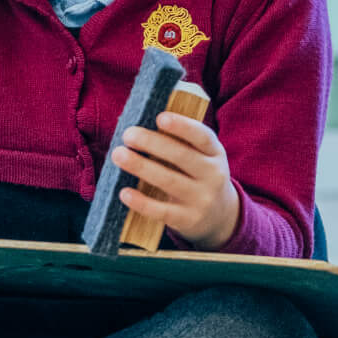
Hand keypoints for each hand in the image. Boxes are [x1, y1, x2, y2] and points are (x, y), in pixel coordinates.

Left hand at [110, 111, 241, 249]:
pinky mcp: (188, 220)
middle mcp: (213, 175)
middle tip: (127, 135)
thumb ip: (180, 142)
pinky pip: (162, 211)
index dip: (182, 126)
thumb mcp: (201, 157)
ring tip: (118, 155)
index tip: (160, 118)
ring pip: (169, 181)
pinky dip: (142, 202)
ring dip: (141, 166)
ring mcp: (202, 199)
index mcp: (215, 153)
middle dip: (152, 143)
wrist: (219, 216)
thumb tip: (139, 126)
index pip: (202, 136)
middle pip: (181, 156)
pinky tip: (124, 193)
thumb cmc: (198, 176)